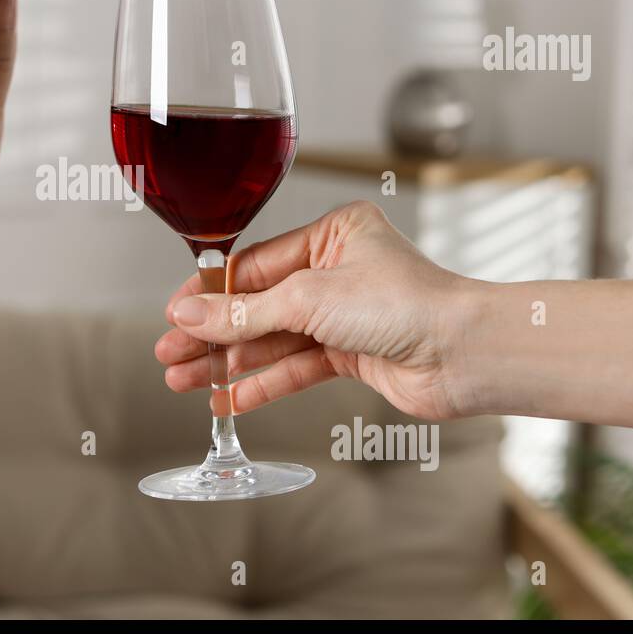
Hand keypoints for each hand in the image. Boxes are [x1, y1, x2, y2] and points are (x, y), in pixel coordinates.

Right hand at [155, 201, 474, 419]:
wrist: (463, 355)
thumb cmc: (407, 305)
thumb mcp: (309, 299)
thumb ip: (244, 313)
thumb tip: (189, 317)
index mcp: (332, 235)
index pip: (254, 265)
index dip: (211, 294)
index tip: (174, 315)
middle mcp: (337, 271)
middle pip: (257, 305)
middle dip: (212, 334)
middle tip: (169, 354)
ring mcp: (344, 315)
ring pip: (272, 340)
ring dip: (229, 363)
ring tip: (185, 381)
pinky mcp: (352, 354)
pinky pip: (295, 368)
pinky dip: (262, 384)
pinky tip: (228, 398)